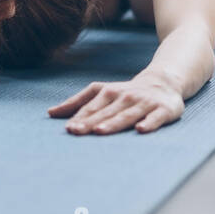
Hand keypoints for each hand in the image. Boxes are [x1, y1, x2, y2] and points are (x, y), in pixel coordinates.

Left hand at [48, 74, 183, 134]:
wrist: (163, 82)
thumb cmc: (125, 92)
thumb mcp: (100, 91)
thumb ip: (77, 102)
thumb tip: (50, 113)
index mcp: (109, 92)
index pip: (92, 107)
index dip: (81, 117)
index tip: (69, 128)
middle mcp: (125, 97)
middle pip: (107, 112)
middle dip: (92, 122)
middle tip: (77, 132)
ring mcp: (144, 103)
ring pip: (127, 114)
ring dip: (114, 123)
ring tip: (101, 131)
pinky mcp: (163, 110)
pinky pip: (156, 118)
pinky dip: (149, 123)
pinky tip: (141, 130)